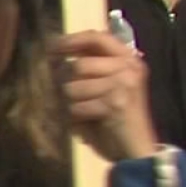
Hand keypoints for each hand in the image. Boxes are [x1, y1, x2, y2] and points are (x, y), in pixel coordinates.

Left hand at [52, 30, 158, 162]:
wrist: (135, 149)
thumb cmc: (115, 118)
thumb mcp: (105, 86)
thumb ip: (89, 67)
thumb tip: (53, 54)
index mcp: (128, 59)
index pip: (96, 37)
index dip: (70, 41)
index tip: (50, 47)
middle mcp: (129, 67)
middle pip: (78, 65)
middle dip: (65, 83)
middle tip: (68, 96)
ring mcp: (124, 84)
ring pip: (73, 87)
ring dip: (70, 103)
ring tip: (82, 112)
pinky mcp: (116, 103)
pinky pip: (76, 107)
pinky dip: (75, 117)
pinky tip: (86, 122)